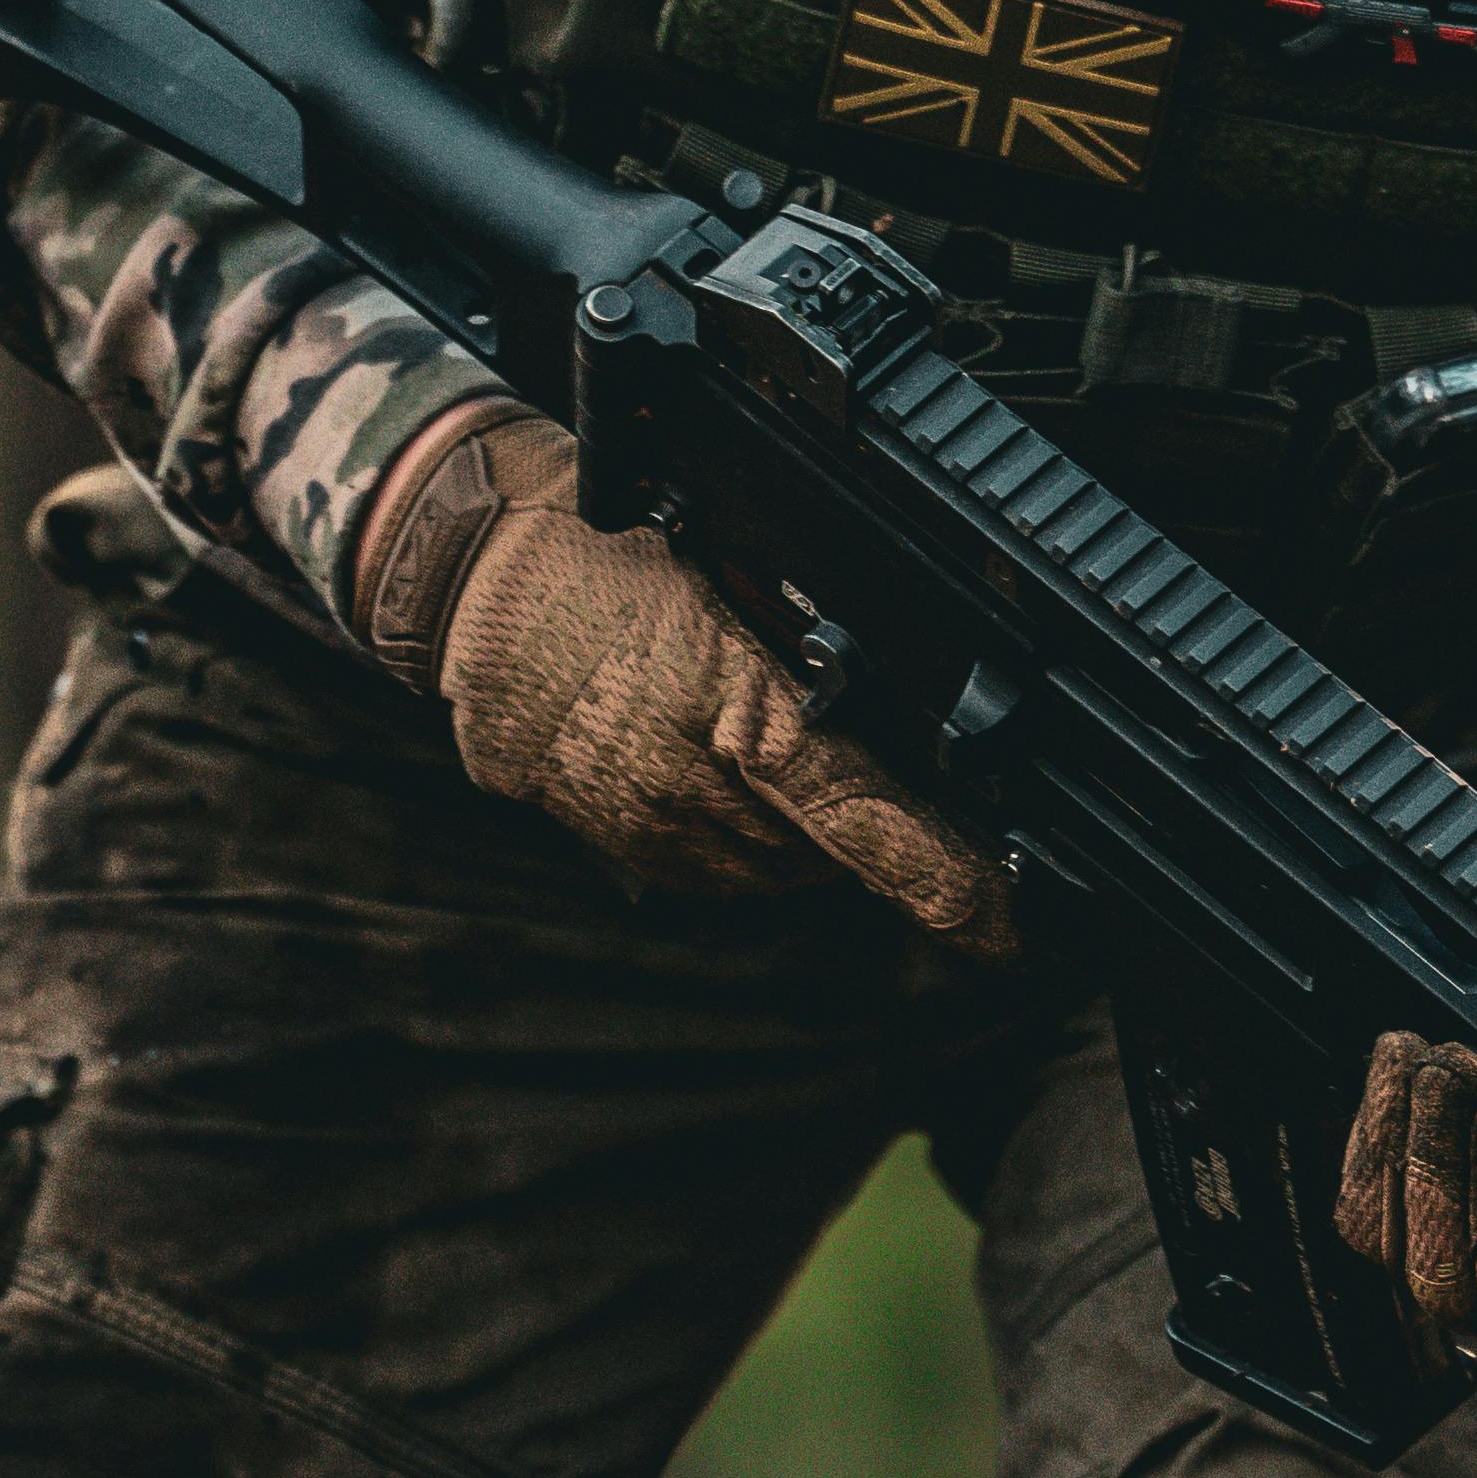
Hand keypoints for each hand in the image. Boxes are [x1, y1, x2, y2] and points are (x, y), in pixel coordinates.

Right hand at [356, 409, 1016, 954]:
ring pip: (771, 867)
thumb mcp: (737, 572)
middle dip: (868, 829)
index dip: (941, 883)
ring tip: (766, 738)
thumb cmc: (613, 549)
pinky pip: (711, 867)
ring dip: (799, 829)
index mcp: (742, 713)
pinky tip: (716, 765)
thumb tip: (909, 721)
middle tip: (872, 766)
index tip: (999, 928)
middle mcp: (694, 790)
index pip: (866, 819)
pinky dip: (739, 833)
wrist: (477, 575)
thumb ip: (817, 658)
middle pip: (826, 854)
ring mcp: (647, 826)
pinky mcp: (613, 843)